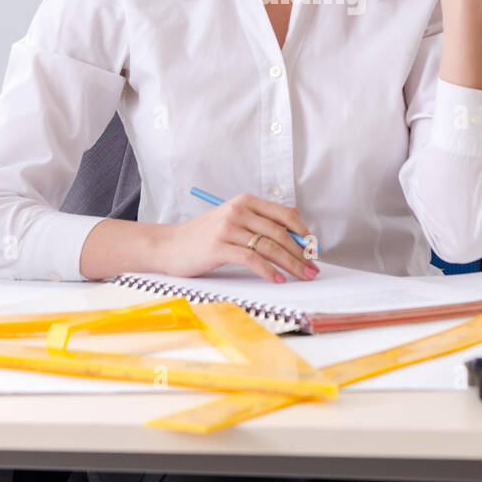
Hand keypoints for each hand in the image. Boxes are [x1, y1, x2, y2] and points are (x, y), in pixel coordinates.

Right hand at [150, 193, 318, 283]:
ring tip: (302, 277)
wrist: (168, 245)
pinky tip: (278, 280)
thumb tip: (296, 218)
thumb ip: (261, 218)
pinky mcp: (218, 246)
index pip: (284, 214)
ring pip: (269, 247)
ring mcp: (227, 227)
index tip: (313, 250)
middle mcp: (238, 210)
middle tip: (313, 269)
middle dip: (300, 253)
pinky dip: (268, 271)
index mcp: (245, 201)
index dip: (303, 233)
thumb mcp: (233, 219)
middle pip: (279, 233)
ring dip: (290, 264)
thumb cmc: (203, 236)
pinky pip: (251, 259)